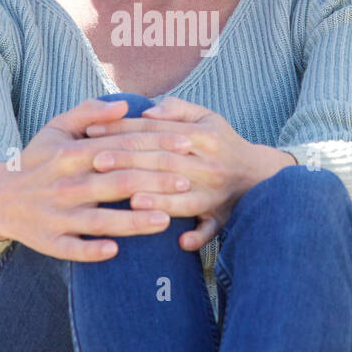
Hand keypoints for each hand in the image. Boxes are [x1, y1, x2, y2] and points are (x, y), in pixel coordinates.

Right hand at [0, 96, 202, 260]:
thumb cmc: (36, 160)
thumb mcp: (55, 128)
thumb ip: (89, 113)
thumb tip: (124, 104)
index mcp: (71, 154)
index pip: (121, 148)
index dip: (155, 146)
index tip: (185, 146)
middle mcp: (65, 184)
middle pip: (117, 183)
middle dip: (154, 182)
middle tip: (186, 182)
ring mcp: (56, 214)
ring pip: (100, 219)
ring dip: (133, 221)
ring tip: (165, 220)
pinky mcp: (48, 241)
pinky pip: (73, 248)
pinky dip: (92, 250)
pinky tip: (116, 251)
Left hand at [82, 94, 294, 250]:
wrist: (260, 174)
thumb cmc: (222, 142)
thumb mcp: (206, 116)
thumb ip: (176, 109)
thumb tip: (147, 112)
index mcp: (202, 135)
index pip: (155, 131)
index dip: (122, 130)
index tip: (91, 133)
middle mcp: (209, 163)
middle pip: (163, 162)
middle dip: (129, 162)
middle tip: (95, 163)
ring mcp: (216, 192)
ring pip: (185, 197)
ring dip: (159, 200)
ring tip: (130, 201)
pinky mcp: (223, 217)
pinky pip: (211, 229)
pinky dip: (197, 237)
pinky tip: (179, 242)